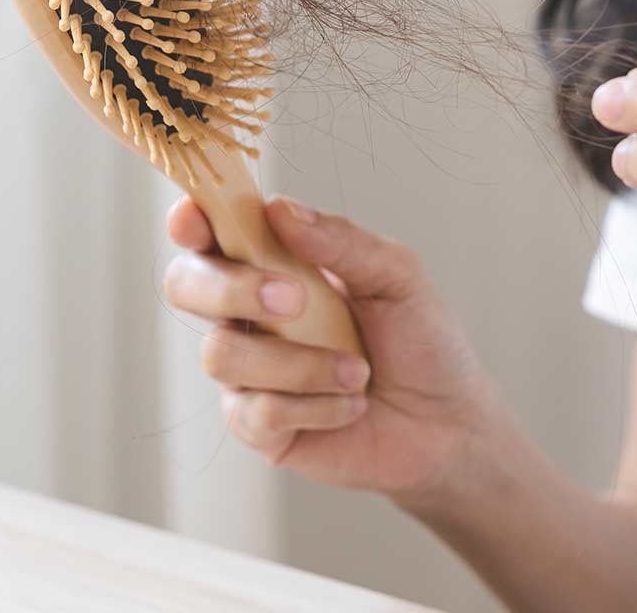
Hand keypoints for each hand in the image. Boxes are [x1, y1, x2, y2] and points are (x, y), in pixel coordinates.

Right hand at [162, 194, 499, 509]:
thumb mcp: (397, 278)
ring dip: (300, 363)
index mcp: (279, 263)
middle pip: (186, 284)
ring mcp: (250, 371)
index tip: (197, 218)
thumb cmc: (423, 340)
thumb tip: (280, 209)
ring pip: (223, 354)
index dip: (191, 219)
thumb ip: (340, 242)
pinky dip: (317, 406)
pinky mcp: (259, 427)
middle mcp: (251, 313)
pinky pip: (258, 412)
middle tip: (294, 300)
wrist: (450, 422)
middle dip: (231, 289)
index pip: (213, 230)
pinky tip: (352, 406)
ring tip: (359, 372)